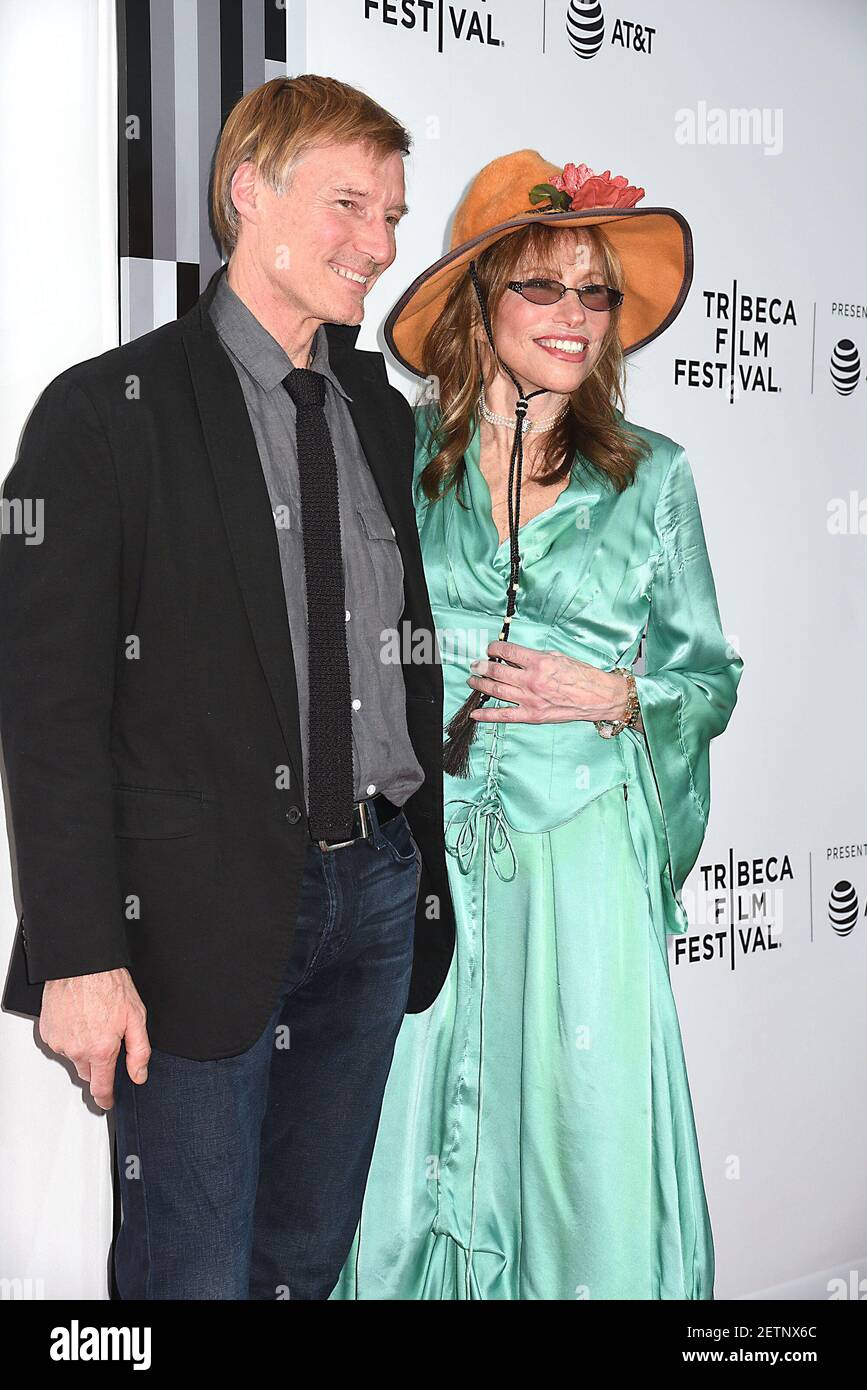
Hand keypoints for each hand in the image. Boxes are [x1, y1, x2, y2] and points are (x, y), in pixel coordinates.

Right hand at [38, 967, 150, 1110]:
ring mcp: (60, 1042)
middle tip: (107, 1042)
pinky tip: (80, 1019)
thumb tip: (139, 1075)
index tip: (108, 1101)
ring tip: (93, 1023)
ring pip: (74, 1057)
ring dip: (84, 1048)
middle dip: (98, 1064)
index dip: (106, 1098)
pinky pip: (62, 1043)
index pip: (101, 1087)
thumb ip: (139, 1052)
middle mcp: (77, 1050)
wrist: (82, 966)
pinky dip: (71, 1037)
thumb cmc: (109, 986)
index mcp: (101, 1050)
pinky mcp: (49, 1032)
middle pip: (88, 1072)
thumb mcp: (136, 1018)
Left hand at [466, 639, 641, 728]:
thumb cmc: (581, 675)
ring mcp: (530, 700)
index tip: (491, 648)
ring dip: (480, 684)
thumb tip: (514, 658)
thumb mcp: (558, 657)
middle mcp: (531, 681)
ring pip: (496, 691)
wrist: (598, 697)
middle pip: (496, 672)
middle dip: (481, 666)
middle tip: (475, 664)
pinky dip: (487, 715)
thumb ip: (534, 657)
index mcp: (539, 662)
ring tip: (472, 680)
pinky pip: (504, 715)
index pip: (507, 652)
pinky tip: (475, 713)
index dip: (494, 648)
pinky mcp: (532, 715)